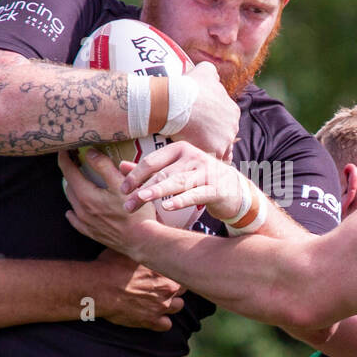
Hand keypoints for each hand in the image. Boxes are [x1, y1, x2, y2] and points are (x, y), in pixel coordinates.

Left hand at [60, 148, 156, 254]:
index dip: (64, 158)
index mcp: (86, 195)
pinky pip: (76, 220)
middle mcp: (81, 210)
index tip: (64, 150)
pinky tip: (73, 211)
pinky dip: (74, 211)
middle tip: (75, 162)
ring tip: (79, 181)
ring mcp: (85, 223)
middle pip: (69, 185)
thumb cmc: (135, 212)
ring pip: (72, 201)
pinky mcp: (92, 233)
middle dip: (70, 172)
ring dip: (74, 189)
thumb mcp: (122, 184)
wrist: (142, 241)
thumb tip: (89, 153)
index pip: (68, 171)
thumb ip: (104, 166)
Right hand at [93, 249, 183, 331]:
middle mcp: (167, 288)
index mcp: (165, 269)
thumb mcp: (129, 249)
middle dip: (173, 287)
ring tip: (158, 300)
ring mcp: (160, 306)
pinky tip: (153, 315)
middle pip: (183, 289)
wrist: (98, 288)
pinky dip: (162, 321)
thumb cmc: (111, 266)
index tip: (167, 271)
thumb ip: (144, 246)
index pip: (182, 269)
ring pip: (178, 306)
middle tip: (160, 285)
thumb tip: (148, 236)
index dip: (174, 271)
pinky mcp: (150, 321)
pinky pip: (166, 325)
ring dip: (170, 303)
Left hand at [119, 141, 252, 221]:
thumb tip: (121, 166)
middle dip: (143, 188)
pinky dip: (181, 200)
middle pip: (162, 173)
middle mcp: (192, 157)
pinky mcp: (216, 188)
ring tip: (141, 200)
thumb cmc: (200, 178)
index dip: (136, 175)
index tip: (122, 189)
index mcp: (179, 149)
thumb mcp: (176, 170)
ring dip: (158, 192)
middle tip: (127, 203)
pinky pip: (195, 194)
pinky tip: (168, 206)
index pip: (152, 160)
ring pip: (177, 182)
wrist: (235, 189)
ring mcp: (205, 172)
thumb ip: (150, 169)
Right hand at [173, 61, 238, 158]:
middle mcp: (233, 126)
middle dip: (215, 141)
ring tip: (198, 155)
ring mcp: (225, 140)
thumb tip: (212, 77)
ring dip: (212, 153)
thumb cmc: (189, 86)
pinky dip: (206, 162)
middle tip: (199, 142)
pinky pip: (213, 162)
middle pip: (225, 138)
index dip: (215, 126)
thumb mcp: (205, 71)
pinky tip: (197, 162)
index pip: (227, 123)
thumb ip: (212, 74)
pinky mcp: (214, 151)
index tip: (203, 128)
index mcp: (233, 110)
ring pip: (221, 152)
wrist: (176, 102)